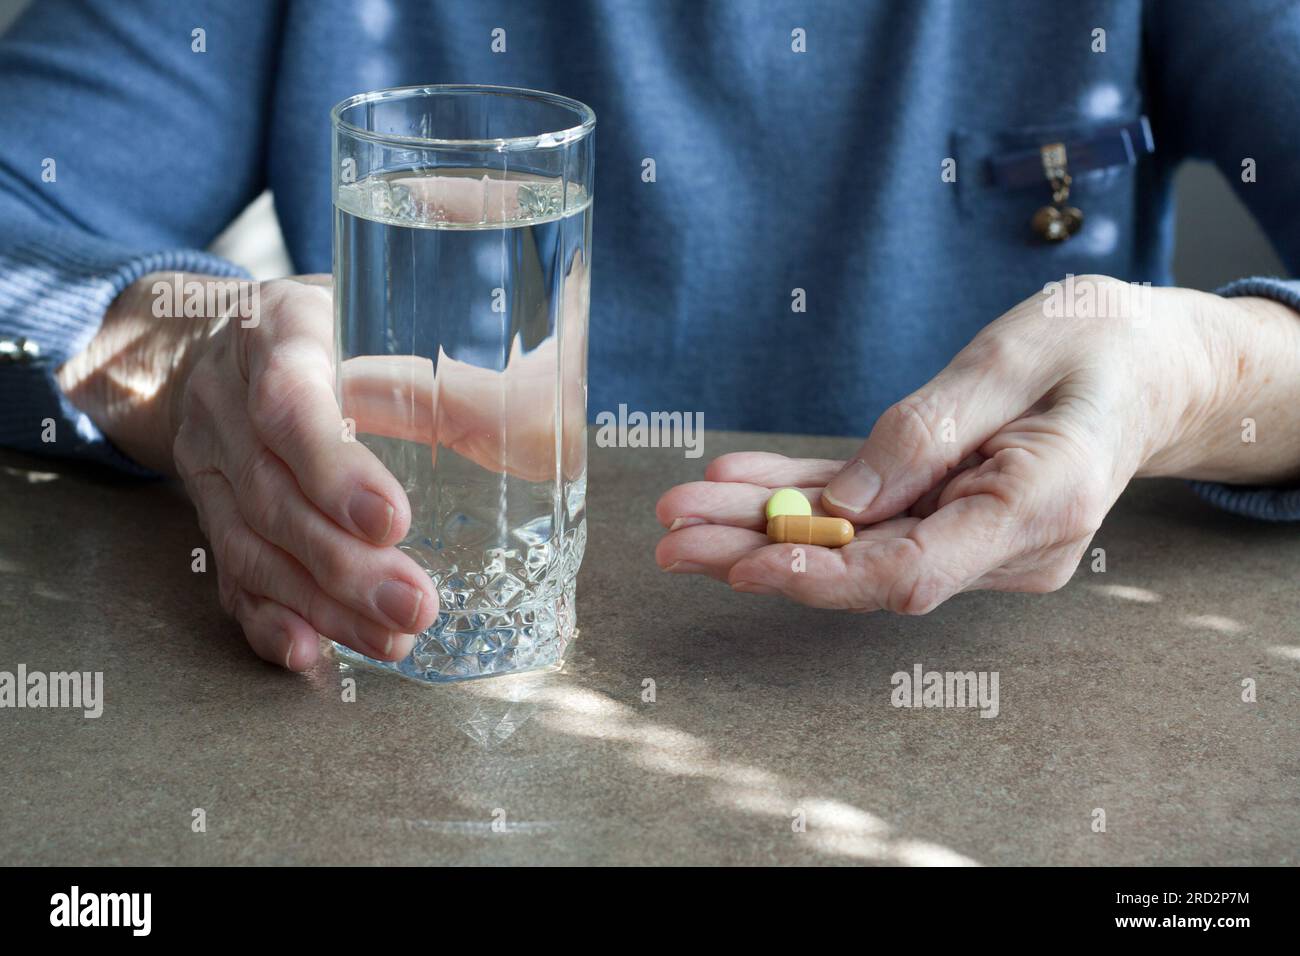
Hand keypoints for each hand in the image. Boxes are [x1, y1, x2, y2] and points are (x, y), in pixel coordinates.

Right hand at [170, 276, 439, 668]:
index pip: (290, 403)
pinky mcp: (208, 512)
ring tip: (390, 638)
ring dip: (322, 605)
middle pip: (274, 495)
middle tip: (414, 605)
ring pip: (254, 548)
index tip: (393, 521)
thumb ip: (445, 368)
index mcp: (278, 334)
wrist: (217, 340)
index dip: (335, 469)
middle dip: (344, 563)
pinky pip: (230, 575)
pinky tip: (313, 652)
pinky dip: (270, 620)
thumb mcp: (382, 314)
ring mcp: (210, 462)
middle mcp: (228, 400)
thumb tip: (549, 420)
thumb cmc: (334, 325)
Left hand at [656, 276, 1299, 611]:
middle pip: (866, 566)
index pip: (913, 571)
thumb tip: (839, 502)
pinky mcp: (957, 519)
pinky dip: (807, 498)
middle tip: (673, 537)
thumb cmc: (1098, 348)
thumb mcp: (1013, 359)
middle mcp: (1006, 543)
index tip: (742, 565)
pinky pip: (870, 513)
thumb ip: (926, 432)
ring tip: (682, 511)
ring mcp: (980, 539)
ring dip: (768, 525)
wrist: (1153, 369)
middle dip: (763, 552)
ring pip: (856, 541)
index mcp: (1037, 507)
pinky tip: (741, 485)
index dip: (821, 574)